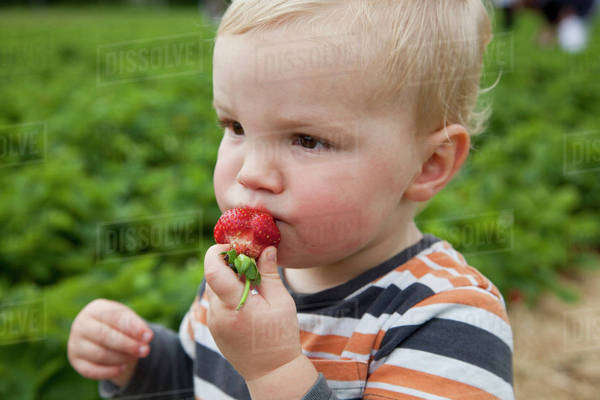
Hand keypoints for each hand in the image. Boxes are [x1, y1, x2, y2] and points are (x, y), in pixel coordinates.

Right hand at [67, 298, 153, 387]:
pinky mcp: (75, 361)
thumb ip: (136, 326)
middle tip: (145, 351)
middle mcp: (80, 325)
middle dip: (128, 345)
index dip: (133, 327)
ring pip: (99, 354)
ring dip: (121, 358)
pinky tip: (123, 368)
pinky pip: (92, 370)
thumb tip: (147, 337)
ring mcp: (75, 343)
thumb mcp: (127, 319)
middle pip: (104, 336)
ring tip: (134, 357)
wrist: (101, 335)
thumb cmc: (117, 324)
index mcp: (95, 309)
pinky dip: (109, 371)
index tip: (149, 337)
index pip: (114, 317)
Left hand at [203, 243, 301, 381]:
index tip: (236, 247)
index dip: (219, 252)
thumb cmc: (280, 337)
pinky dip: (228, 292)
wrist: (271, 372)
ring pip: (213, 288)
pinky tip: (247, 296)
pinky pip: (216, 302)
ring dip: (228, 278)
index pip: (213, 270)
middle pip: (212, 276)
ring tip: (251, 280)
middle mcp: (218, 314)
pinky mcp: (214, 328)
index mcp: (235, 306)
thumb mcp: (281, 302)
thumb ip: (269, 273)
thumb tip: (266, 248)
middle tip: (249, 260)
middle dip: (227, 263)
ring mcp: (214, 323)